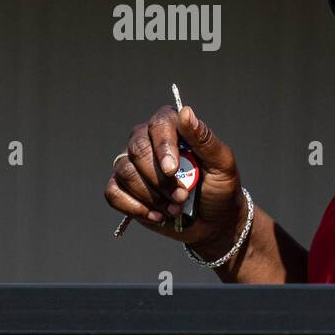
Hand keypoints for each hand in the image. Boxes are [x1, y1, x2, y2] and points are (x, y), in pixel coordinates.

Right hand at [104, 104, 244, 248]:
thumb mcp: (222, 164)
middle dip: (159, 180)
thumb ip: (204, 139)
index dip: (163, 147)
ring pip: (125, 172)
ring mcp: (131, 164)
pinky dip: (135, 208)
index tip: (172, 171)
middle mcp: (147, 140)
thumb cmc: (220, 188)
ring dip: (151, 196)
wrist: (212, 222)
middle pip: (138, 150)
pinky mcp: (122, 187)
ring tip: (173, 209)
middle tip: (181, 197)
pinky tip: (156, 215)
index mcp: (172, 126)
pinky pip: (113, 192)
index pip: (159, 125)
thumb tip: (186, 112)